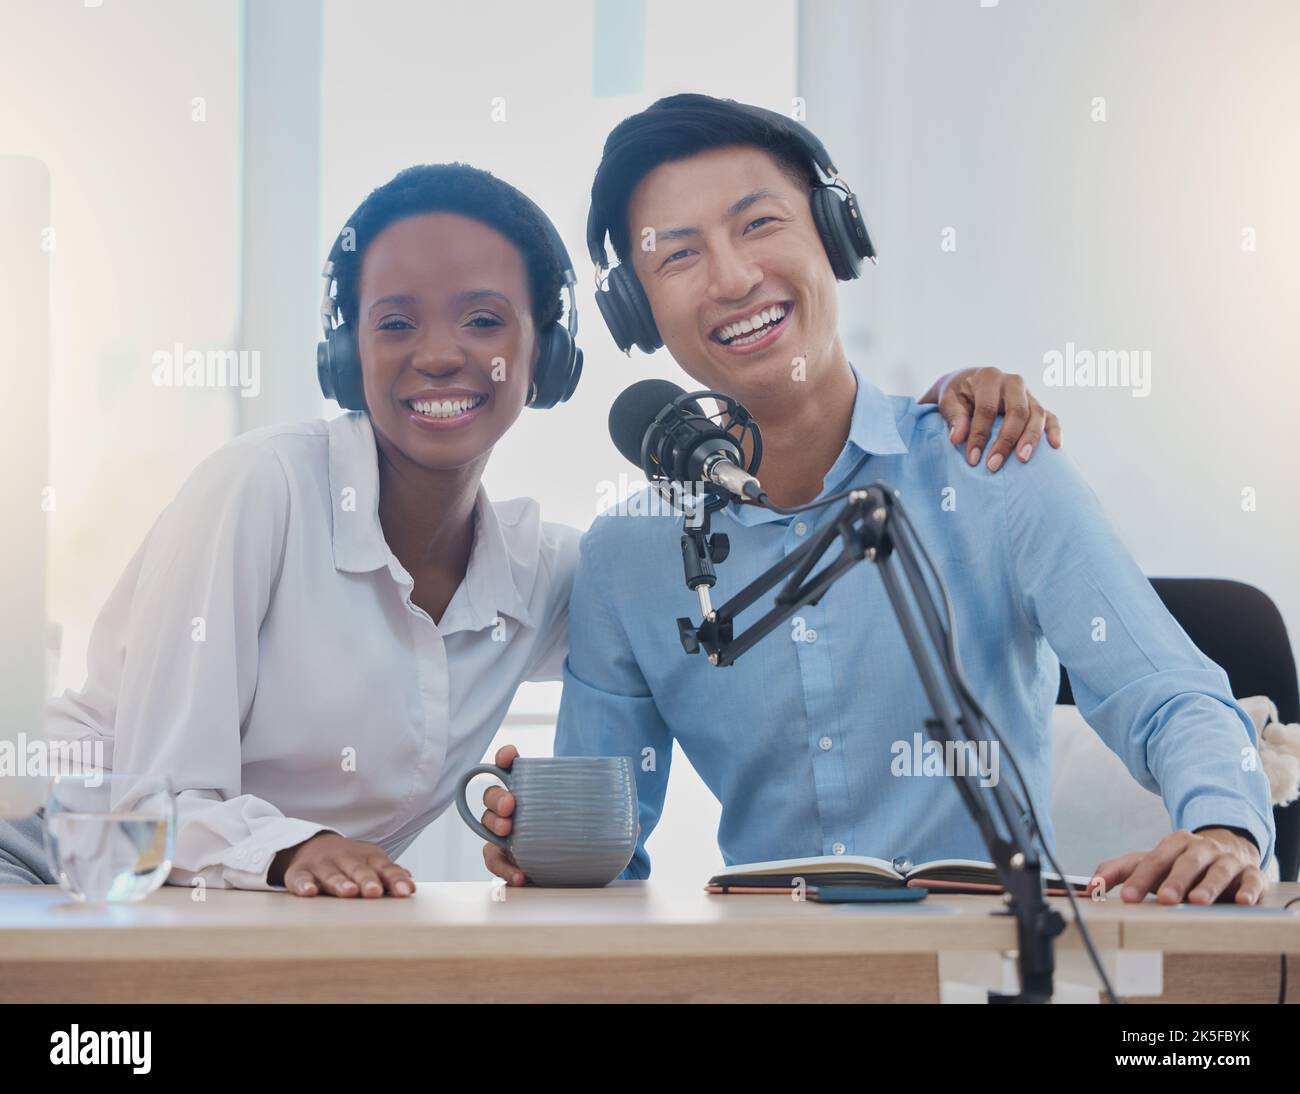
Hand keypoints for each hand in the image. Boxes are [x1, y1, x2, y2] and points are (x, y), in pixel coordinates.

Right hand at [269, 833, 414, 897]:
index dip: (396, 879)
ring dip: (340, 883)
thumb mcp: (371, 863)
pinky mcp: (299, 872)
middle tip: (375, 892)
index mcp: (368, 857)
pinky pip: (300, 879)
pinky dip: (304, 885)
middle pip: (358, 869)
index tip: (406, 891)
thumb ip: (388, 873)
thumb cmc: (349, 861)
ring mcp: (322, 864)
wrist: (311, 844)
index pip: (385, 868)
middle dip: (367, 880)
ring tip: (349, 892)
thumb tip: (409, 880)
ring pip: (332, 874)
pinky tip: (309, 892)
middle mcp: (345, 858)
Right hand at [478, 745, 640, 886]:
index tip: (510, 757)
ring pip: (488, 823)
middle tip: (511, 805)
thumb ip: (616, 820)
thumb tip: (635, 825)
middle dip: (497, 796)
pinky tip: (520, 875)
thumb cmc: (581, 834)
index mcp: (534, 789)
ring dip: (493, 824)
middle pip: (494, 794)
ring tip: (507, 832)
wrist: (575, 867)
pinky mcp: (506, 858)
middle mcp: (515, 808)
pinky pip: (494, 860)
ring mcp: (507, 833)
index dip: (506, 757)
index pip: (512, 766)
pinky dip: (503, 867)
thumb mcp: (599, 822)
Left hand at [921, 367, 1061, 471]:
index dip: (980, 435)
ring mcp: (1028, 393)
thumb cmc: (958, 394)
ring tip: (1023, 459)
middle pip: (1017, 411)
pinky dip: (1055, 430)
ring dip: (1031, 438)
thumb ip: (953, 416)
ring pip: (1037, 414)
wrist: (969, 384)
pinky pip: (1051, 416)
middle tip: (994, 465)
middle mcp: (1013, 382)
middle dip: (1006, 440)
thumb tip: (957, 438)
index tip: (972, 459)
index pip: (987, 408)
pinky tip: (1055, 447)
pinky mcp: (1037, 405)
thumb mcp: (948, 400)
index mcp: (989, 377)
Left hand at [1092, 828, 1268, 905]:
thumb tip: (1089, 887)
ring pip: (1218, 870)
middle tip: (1164, 899)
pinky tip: (1242, 901)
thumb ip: (1118, 871)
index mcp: (1173, 843)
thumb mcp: (1150, 863)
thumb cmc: (1180, 863)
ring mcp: (1228, 859)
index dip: (1139, 878)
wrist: (1228, 849)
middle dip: (1174, 880)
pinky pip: (1252, 880)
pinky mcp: (1251, 873)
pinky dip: (1248, 890)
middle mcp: (1201, 848)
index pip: (1153, 860)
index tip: (1126, 897)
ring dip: (1208, 885)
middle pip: (1186, 862)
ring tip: (1198, 901)